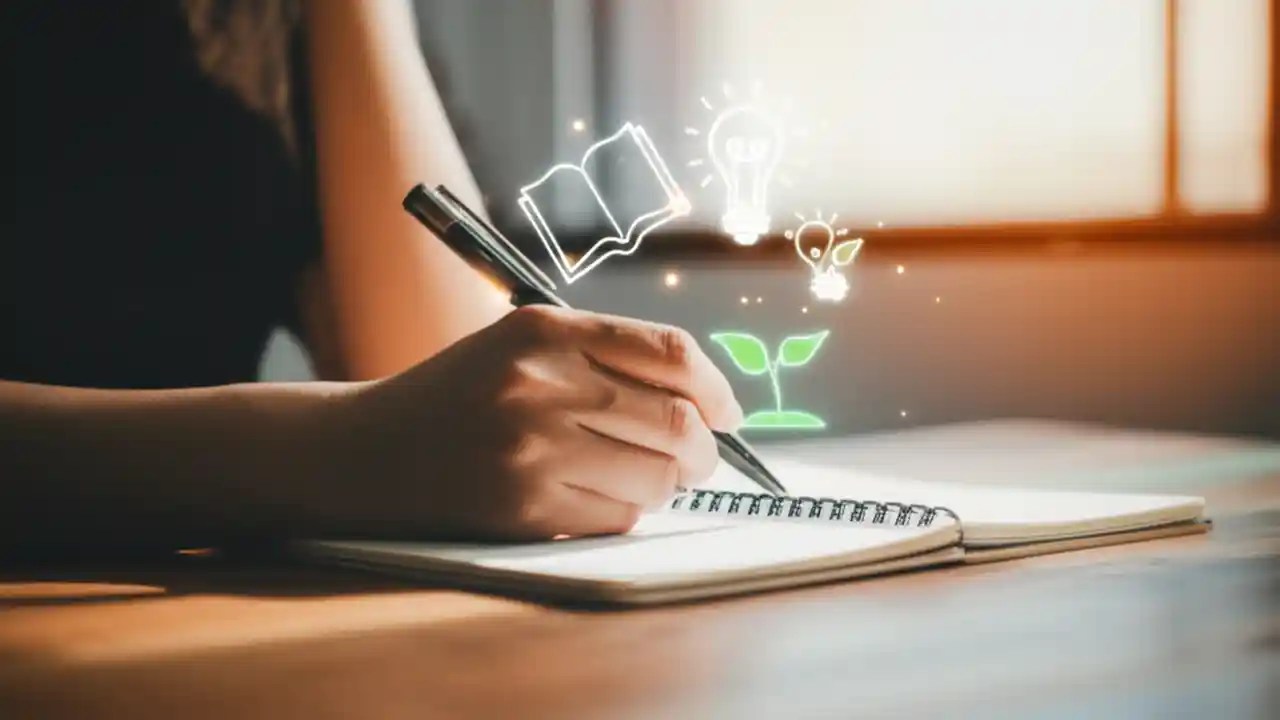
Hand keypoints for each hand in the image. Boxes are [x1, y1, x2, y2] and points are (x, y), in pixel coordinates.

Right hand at [322, 306, 742, 539]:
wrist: (364, 453)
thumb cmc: (459, 397)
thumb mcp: (522, 348)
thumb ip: (607, 359)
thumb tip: (709, 405)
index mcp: (544, 330)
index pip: (669, 352)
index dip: (716, 387)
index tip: (728, 413)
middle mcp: (540, 384)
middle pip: (677, 421)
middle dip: (705, 449)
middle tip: (701, 459)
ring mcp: (531, 449)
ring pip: (657, 477)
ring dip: (667, 483)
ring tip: (643, 477)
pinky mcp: (523, 508)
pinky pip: (619, 517)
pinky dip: (624, 511)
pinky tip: (593, 497)